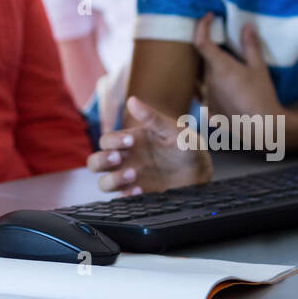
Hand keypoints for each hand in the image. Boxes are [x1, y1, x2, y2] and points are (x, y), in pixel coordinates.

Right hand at [87, 96, 211, 194]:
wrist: (202, 170)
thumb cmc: (185, 144)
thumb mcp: (171, 129)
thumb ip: (152, 117)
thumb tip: (132, 100)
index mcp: (129, 142)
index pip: (106, 141)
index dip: (113, 140)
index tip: (130, 140)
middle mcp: (125, 160)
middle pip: (95, 163)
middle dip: (102, 160)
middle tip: (118, 158)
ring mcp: (130, 179)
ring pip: (103, 183)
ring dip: (113, 180)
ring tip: (133, 174)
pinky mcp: (139, 194)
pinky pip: (122, 198)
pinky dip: (126, 196)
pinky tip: (140, 190)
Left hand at [193, 13, 279, 118]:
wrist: (262, 128)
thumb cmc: (262, 96)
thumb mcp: (259, 69)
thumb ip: (251, 46)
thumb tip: (247, 26)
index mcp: (219, 67)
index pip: (201, 41)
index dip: (201, 26)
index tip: (209, 16)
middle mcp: (208, 80)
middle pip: (202, 58)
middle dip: (210, 47)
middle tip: (221, 38)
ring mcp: (207, 95)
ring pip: (204, 74)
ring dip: (212, 67)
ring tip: (228, 64)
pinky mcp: (209, 108)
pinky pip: (207, 90)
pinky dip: (214, 84)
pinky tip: (229, 87)